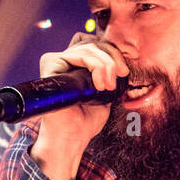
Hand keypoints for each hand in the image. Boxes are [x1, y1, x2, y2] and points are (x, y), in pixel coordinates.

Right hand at [34, 31, 129, 154]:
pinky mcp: (51, 64)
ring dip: (105, 64)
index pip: (97, 44)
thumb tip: (124, 61)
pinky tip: (100, 84)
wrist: (73, 137)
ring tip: (108, 85)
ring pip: (88, 47)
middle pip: (93, 42)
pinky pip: (78, 54)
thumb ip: (110, 75)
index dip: (113, 50)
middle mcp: (65, 60)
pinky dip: (94, 65)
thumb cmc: (87, 120)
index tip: (128, 66)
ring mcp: (57, 61)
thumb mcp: (105, 93)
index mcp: (77, 64)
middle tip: (121, 75)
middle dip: (113, 56)